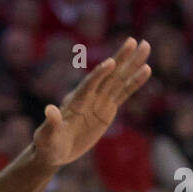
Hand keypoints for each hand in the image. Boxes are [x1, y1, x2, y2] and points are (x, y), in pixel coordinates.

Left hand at [31, 37, 151, 167]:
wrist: (54, 150)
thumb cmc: (47, 144)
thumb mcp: (46, 137)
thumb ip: (50, 124)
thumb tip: (49, 110)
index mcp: (75, 102)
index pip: (89, 85)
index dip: (99, 75)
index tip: (110, 62)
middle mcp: (89, 97)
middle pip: (108, 75)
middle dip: (121, 59)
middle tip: (133, 41)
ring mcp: (99, 101)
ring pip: (119, 80)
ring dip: (132, 64)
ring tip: (146, 46)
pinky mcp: (107, 109)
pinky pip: (123, 93)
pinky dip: (135, 82)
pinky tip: (146, 69)